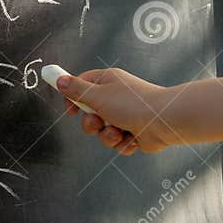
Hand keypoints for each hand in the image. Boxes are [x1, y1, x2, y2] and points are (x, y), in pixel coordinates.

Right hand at [55, 68, 173, 154]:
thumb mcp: (98, 95)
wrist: (165, 121)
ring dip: (108, 136)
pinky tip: (133, 139)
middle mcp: (116, 97)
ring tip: (119, 132)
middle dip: (92, 123)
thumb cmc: (133, 104)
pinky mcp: (134, 132)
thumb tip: (58, 79)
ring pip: (103, 131)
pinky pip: (118, 142)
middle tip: (98, 122)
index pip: (82, 85)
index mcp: (108, 81)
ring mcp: (126, 115)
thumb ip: (76, 90)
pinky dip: (123, 143)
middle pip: (90, 113)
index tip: (69, 111)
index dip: (73, 98)